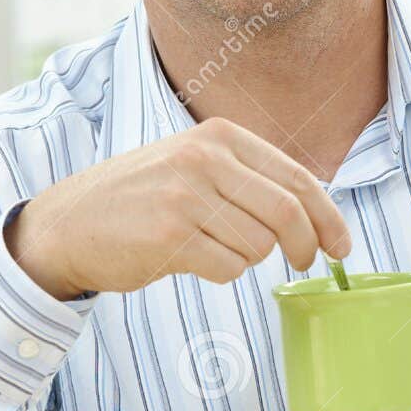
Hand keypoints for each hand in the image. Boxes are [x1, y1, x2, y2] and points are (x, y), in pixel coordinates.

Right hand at [4, 118, 351, 299]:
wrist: (69, 223)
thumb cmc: (141, 199)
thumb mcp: (193, 163)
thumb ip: (248, 176)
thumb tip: (316, 212)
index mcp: (219, 137)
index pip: (298, 178)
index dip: (328, 216)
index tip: (341, 245)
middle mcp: (205, 159)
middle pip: (288, 215)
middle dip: (304, 246)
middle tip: (302, 263)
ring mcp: (186, 196)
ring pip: (258, 246)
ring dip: (245, 258)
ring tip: (210, 246)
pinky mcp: (171, 237)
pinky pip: (228, 269)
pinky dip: (219, 273)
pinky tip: (190, 259)